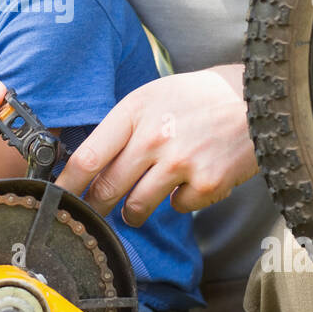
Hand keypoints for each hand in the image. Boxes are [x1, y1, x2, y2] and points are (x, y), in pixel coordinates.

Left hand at [55, 66, 256, 226]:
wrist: (256, 98)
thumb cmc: (198, 98)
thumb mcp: (153, 98)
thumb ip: (123, 129)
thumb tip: (88, 167)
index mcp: (135, 112)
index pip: (88, 157)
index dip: (67, 184)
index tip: (56, 198)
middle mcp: (154, 137)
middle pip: (107, 188)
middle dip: (95, 207)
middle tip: (92, 212)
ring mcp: (181, 162)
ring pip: (137, 207)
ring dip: (133, 213)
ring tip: (135, 210)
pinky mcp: (208, 182)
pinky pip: (178, 207)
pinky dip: (180, 201)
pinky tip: (190, 182)